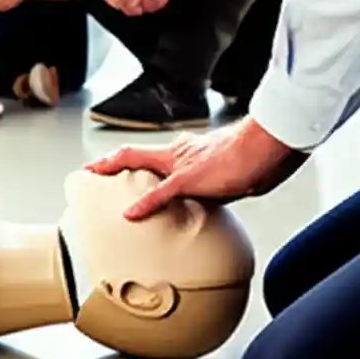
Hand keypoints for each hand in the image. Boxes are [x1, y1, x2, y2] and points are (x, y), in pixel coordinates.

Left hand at [84, 116, 304, 220]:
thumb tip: (219, 194)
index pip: (152, 154)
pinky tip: (130, 215)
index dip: (128, 158)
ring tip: (92, 176)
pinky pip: (162, 194)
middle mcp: (180, 153)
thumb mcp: (232, 170)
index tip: (109, 164)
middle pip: (135, 155)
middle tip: (89, 170)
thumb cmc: (259, 155)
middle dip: (110, 163)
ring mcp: (183, 165)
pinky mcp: (192, 178)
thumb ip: (219, 181)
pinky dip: (145, 205)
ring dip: (114, 170)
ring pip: (139, 164)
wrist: (270, 143)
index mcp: (189, 151)